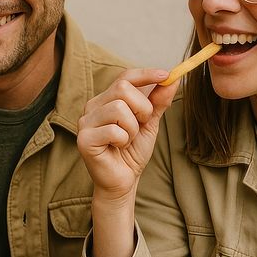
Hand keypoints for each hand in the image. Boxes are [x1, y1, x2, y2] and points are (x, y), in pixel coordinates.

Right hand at [77, 68, 176, 200]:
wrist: (123, 181)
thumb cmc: (132, 152)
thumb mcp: (149, 123)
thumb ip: (158, 102)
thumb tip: (173, 79)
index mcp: (106, 99)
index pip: (125, 77)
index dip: (145, 74)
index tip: (166, 75)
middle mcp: (93, 107)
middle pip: (123, 88)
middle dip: (142, 108)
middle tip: (141, 125)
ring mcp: (85, 122)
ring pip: (119, 109)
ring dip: (132, 128)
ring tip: (127, 140)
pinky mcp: (84, 139)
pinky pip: (113, 130)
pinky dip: (123, 141)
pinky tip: (117, 148)